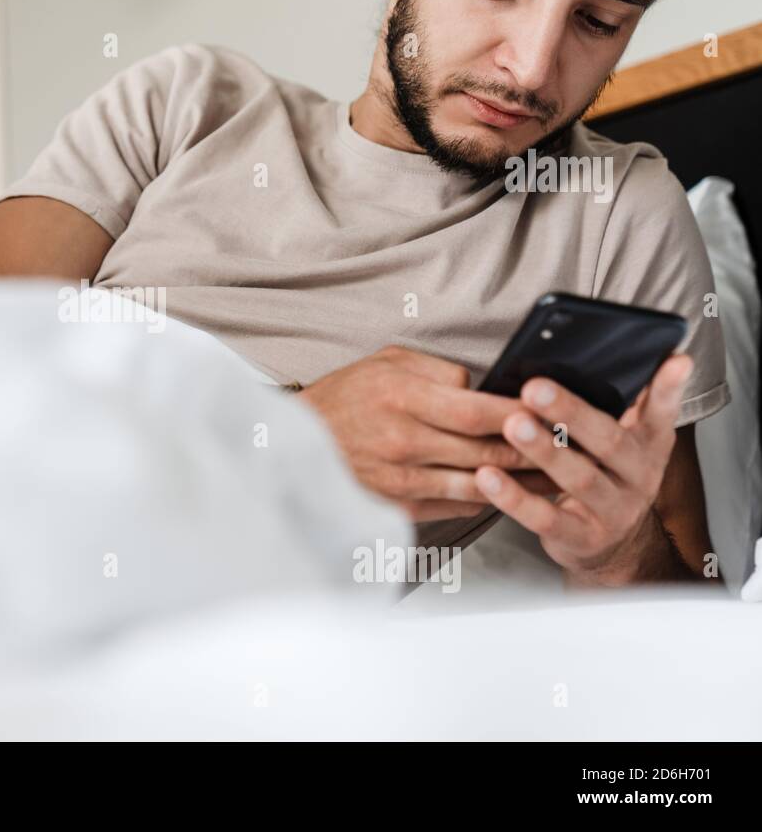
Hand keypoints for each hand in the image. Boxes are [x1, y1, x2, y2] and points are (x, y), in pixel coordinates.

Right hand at [297, 345, 557, 520]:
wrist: (299, 439)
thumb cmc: (346, 395)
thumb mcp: (388, 362)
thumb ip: (438, 371)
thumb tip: (483, 389)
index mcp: (402, 399)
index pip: (477, 412)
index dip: (521, 415)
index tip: (553, 413)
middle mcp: (402, 442)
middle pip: (485, 452)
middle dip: (533, 451)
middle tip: (569, 447)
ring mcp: (399, 479)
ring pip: (477, 485)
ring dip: (520, 483)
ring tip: (554, 477)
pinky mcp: (395, 505)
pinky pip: (454, 506)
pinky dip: (485, 500)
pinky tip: (509, 493)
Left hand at [472, 354, 693, 582]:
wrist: (608, 547)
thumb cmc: (604, 477)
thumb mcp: (622, 442)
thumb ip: (621, 404)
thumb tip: (603, 356)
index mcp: (648, 446)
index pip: (661, 413)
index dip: (668, 388)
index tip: (674, 359)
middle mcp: (639, 478)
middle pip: (610, 442)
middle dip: (572, 413)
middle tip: (536, 388)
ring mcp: (613, 511)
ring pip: (581, 479)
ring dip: (544, 451)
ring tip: (513, 425)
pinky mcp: (581, 539)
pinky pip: (545, 518)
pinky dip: (514, 497)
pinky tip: (487, 476)